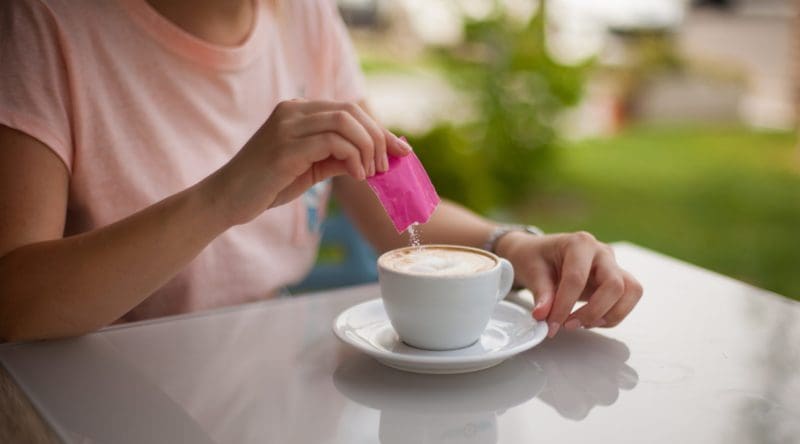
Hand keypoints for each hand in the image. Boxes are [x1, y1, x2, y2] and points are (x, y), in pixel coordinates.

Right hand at [212, 99, 410, 225]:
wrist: (227, 199)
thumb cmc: (266, 185)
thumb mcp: (309, 167)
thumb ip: (337, 157)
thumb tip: (372, 159)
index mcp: (298, 111)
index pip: (349, 110)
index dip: (379, 129)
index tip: (402, 150)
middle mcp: (292, 111)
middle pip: (351, 111)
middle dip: (378, 138)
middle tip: (387, 167)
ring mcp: (287, 126)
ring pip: (345, 122)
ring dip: (367, 148)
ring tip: (371, 173)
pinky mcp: (286, 147)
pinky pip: (333, 142)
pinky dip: (353, 157)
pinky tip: (357, 175)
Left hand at [496, 231, 642, 336]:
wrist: (541, 254)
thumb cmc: (536, 257)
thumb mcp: (532, 271)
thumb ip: (541, 294)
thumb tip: (543, 316)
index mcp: (579, 243)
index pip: (577, 278)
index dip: (564, 305)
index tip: (551, 324)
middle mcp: (601, 252)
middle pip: (614, 285)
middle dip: (593, 312)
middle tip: (569, 325)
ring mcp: (612, 265)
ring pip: (630, 292)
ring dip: (609, 315)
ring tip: (582, 323)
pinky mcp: (617, 280)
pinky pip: (627, 300)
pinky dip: (612, 316)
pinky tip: (589, 320)